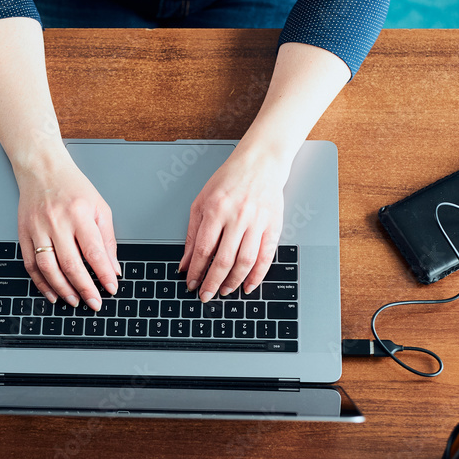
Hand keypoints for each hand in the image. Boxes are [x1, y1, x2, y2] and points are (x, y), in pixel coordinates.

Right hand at [16, 156, 121, 310]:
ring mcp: (37, 228)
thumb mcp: (99, 207)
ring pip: (48, 267)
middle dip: (85, 288)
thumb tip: (113, 268)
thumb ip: (108, 239)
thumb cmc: (73, 188)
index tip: (111, 289)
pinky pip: (30, 264)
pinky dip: (41, 283)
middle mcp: (57, 222)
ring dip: (62, 289)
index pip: (94, 252)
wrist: (42, 169)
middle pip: (70, 263)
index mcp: (79, 214)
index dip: (103, 274)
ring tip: (75, 301)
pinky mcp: (23, 233)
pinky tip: (52, 293)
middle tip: (94, 303)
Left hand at [179, 151, 287, 301]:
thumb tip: (185, 263)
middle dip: (212, 283)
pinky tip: (248, 286)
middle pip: (223, 260)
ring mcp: (257, 222)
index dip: (195, 271)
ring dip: (233, 282)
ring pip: (245, 262)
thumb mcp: (202, 202)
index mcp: (215, 209)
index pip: (202, 249)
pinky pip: (266, 257)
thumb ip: (192, 234)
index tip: (191, 284)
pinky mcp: (273, 226)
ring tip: (224, 291)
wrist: (261, 163)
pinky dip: (257, 275)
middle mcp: (237, 216)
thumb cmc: (229, 180)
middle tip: (206, 296)